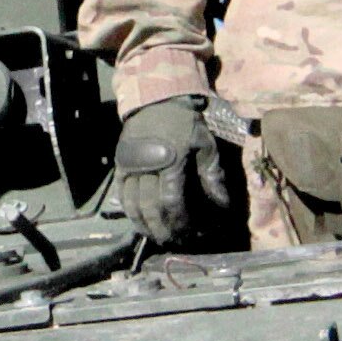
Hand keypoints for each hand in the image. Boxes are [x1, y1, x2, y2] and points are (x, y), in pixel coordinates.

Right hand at [111, 94, 246, 254]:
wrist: (155, 99)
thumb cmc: (184, 123)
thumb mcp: (205, 143)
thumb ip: (212, 174)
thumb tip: (222, 204)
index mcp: (170, 159)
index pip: (171, 201)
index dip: (180, 221)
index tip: (189, 232)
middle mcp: (146, 164)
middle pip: (150, 208)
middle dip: (162, 228)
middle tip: (173, 241)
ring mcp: (129, 165)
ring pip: (132, 205)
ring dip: (144, 225)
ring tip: (156, 236)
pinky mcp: (120, 165)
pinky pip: (121, 195)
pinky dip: (130, 212)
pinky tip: (140, 222)